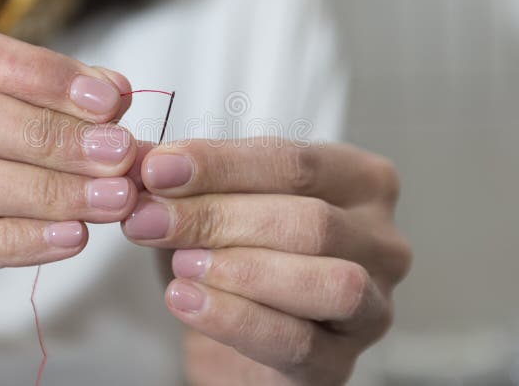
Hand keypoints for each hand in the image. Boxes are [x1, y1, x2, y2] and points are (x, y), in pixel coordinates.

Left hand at [122, 139, 410, 385]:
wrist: (238, 333)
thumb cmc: (237, 253)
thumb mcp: (212, 202)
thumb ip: (182, 177)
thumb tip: (138, 156)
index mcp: (358, 181)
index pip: (294, 162)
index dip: (221, 165)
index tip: (158, 169)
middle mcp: (381, 240)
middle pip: (311, 220)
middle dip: (220, 217)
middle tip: (151, 218)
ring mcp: (372, 304)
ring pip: (327, 281)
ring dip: (241, 269)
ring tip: (181, 263)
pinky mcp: (342, 362)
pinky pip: (297, 342)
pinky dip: (235, 318)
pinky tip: (187, 300)